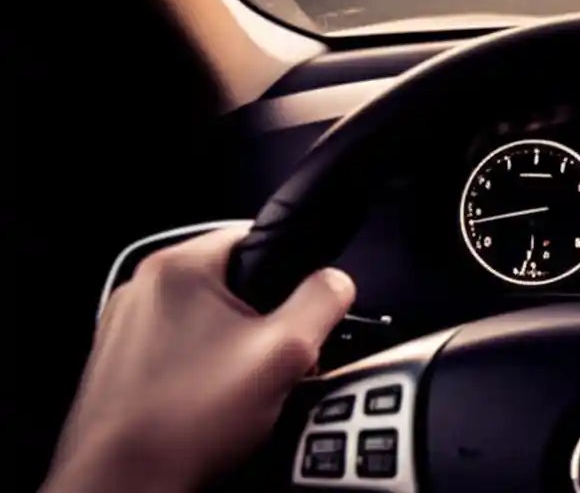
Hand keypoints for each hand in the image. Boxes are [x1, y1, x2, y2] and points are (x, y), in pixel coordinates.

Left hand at [42, 227, 354, 492]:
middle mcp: (141, 290)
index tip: (300, 312)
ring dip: (232, 350)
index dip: (290, 274)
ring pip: (203, 323)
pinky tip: (210, 408)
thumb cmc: (188, 421)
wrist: (123, 485)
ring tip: (242, 392)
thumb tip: (336, 282)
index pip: (253, 238)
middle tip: (276, 363)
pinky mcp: (116, 367)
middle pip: (230, 286)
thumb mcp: (284, 353)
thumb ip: (321, 304)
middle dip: (263, 322)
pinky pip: (177, 354)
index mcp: (177, 269)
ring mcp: (122, 330)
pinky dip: (200, 374)